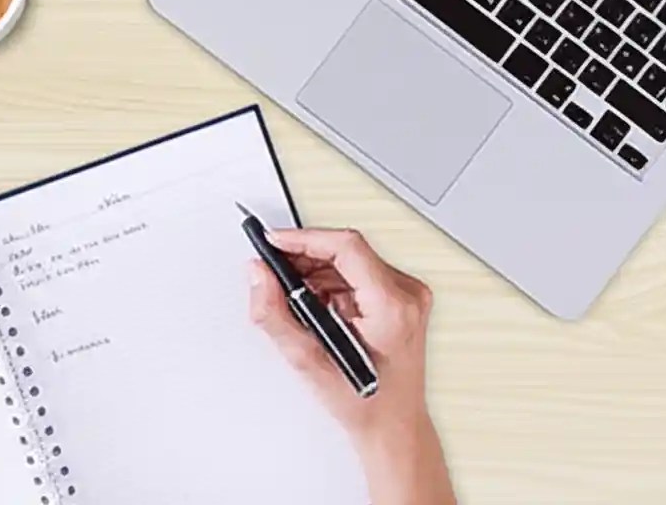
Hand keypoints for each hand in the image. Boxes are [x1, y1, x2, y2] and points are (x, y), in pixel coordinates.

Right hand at [249, 228, 454, 504]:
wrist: (393, 427)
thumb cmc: (366, 404)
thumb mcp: (310, 362)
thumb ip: (276, 315)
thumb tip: (259, 276)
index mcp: (392, 306)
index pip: (346, 247)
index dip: (304, 239)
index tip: (274, 242)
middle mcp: (406, 295)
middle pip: (347, 250)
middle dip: (304, 258)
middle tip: (272, 270)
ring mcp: (406, 296)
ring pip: (349, 260)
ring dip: (316, 272)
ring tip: (292, 297)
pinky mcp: (400, 299)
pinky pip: (357, 274)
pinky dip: (329, 283)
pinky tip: (314, 306)